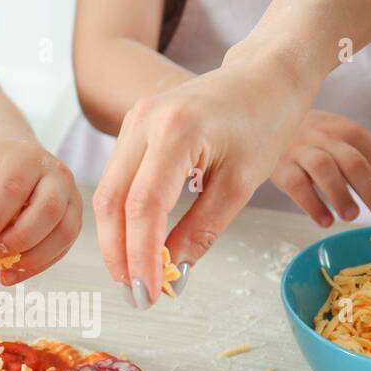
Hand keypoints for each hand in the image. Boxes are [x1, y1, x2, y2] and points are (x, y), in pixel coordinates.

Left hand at [0, 140, 81, 283]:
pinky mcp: (76, 220)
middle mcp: (57, 176)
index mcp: (28, 159)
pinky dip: (39, 265)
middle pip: (47, 210)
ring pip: (63, 233)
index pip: (13, 190)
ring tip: (4, 269)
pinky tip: (16, 272)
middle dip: (18, 240)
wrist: (21, 161)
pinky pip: (63, 248)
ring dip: (33, 258)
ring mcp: (72, 198)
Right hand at [92, 52, 317, 307]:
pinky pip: (116, 179)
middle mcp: (144, 120)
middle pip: (112, 201)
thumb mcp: (239, 184)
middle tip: (135, 294)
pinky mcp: (132, 126)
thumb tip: (175, 275)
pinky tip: (136, 245)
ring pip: (107, 192)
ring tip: (134, 277)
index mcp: (176, 131)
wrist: (263, 76)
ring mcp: (133, 120)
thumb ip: (202, 230)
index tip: (149, 294)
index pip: (144, 207)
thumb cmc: (262, 123)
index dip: (142, 256)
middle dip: (119, 254)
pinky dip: (122, 217)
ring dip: (116, 239)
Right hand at [270, 110, 370, 226]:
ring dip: (340, 194)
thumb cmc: (313, 143)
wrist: (267, 121)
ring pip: (324, 169)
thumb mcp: (338, 143)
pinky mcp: (280, 166)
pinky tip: (325, 221)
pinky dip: (312, 204)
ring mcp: (301, 150)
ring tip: (352, 217)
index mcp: (348, 131)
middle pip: (354, 163)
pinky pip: (296, 184)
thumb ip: (362, 168)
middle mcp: (326, 137)